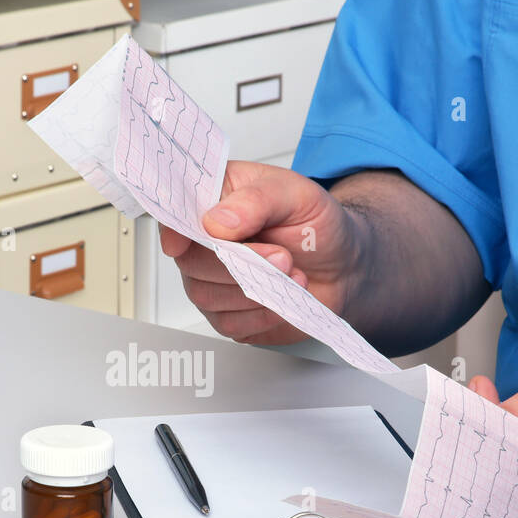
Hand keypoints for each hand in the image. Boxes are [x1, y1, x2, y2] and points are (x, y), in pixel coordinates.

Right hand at [159, 160, 362, 343]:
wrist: (344, 267)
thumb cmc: (316, 226)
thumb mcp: (296, 194)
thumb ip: (256, 199)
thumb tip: (216, 221)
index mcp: (215, 199)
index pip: (173, 214)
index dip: (173, 230)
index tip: (183, 242)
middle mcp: (205, 241)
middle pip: (191, 261)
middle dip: (240, 264)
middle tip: (282, 256)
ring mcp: (212, 280)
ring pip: (206, 295)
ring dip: (255, 290)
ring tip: (292, 274)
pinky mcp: (228, 313)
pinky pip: (228, 323)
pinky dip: (261, 314)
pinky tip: (282, 297)